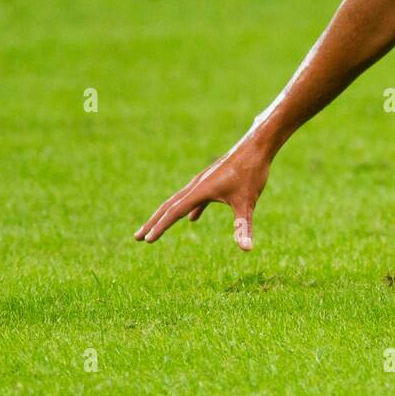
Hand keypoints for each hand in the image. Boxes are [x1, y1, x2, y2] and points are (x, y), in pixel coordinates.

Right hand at [134, 144, 269, 250]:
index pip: (175, 212)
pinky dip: (189, 209)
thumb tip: (246, 249)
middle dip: (153, 222)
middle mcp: (197, 185)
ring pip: (180, 201)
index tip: (146, 240)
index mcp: (200, 191)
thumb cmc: (252, 172)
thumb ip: (244, 226)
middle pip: (169, 206)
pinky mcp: (213, 180)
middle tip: (137, 237)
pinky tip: (193, 218)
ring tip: (156, 228)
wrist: (257, 146)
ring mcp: (204, 181)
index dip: (160, 227)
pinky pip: (196, 198)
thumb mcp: (248, 202)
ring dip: (167, 215)